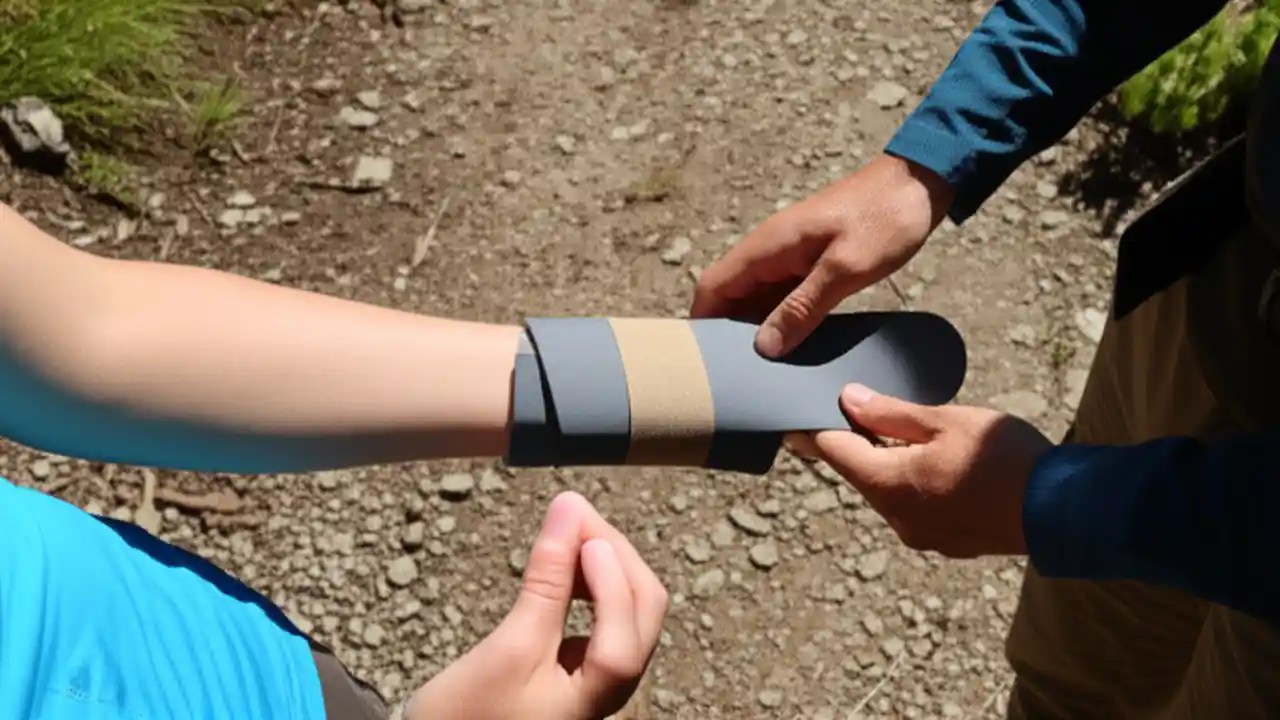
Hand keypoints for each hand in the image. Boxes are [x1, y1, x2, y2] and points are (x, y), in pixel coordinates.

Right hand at [407, 492, 668, 719]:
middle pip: (643, 605)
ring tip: (564, 536)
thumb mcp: (511, 645)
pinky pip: (604, 618)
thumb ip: (547, 579)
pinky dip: (590, 586)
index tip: (572, 516)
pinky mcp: (580, 673)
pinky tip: (563, 571)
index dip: (609, 561)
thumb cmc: (471, 716)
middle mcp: (615, 686)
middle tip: (572, 516)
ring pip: (627, 609)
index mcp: (606, 688)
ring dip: (604, 565)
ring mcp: (600, 680)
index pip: (631, 612)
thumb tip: (568, 509)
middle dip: (614, 554)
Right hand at [692, 154, 952, 357]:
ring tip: (760, 374)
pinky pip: (781, 296)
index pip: (713, 288)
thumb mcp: (846, 268)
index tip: (701, 365)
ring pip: (756, 300)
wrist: (919, 183)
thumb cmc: (884, 219)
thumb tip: (763, 347)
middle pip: (730, 297)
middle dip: (726, 336)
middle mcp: (769, 251)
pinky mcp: (809, 262)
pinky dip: (780, 321)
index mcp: (768, 247)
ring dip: (755, 331)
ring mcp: (788, 256)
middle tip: (734, 379)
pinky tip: (792, 350)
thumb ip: (802, 307)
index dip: (701, 325)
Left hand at [795, 384, 1051, 557]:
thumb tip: (848, 400)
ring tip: (897, 432)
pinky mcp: (946, 541)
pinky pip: (914, 507)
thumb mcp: (944, 421)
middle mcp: (896, 517)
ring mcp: (921, 535)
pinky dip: (912, 483)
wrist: (1063, 510)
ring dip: (885, 464)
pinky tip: (932, 462)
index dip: (814, 429)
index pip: (834, 453)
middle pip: (858, 474)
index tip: (796, 415)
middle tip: (850, 411)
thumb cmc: (1004, 458)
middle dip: (853, 444)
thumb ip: (891, 413)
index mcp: (887, 485)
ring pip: (887, 492)